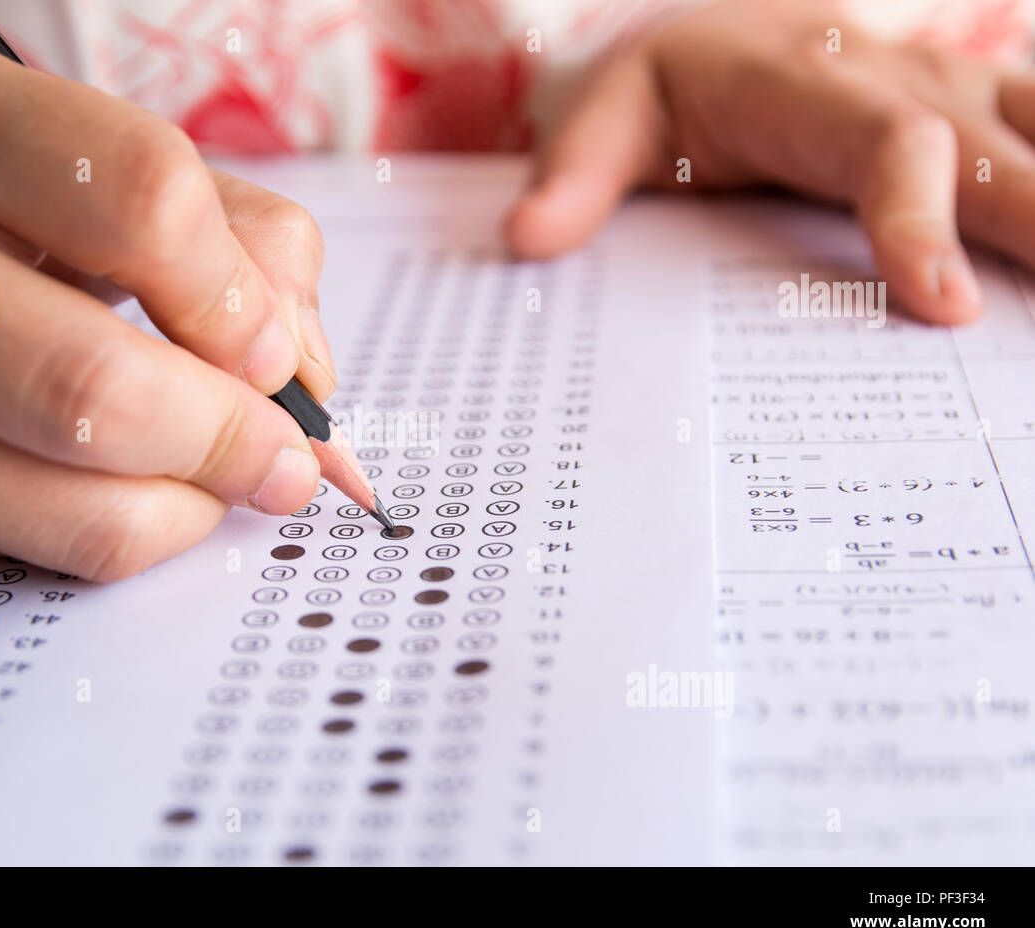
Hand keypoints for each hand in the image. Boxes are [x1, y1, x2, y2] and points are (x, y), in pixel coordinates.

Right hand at [0, 29, 335, 579]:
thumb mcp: (73, 161)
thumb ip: (224, 237)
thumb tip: (307, 376)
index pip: (144, 201)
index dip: (242, 297)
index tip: (273, 348)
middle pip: (102, 388)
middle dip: (233, 437)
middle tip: (282, 452)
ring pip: (80, 507)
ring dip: (194, 505)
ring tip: (219, 474)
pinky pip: (42, 554)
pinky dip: (127, 535)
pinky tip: (131, 490)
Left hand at [504, 0, 1034, 324]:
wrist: (715, 29)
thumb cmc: (666, 89)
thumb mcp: (606, 120)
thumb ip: (575, 178)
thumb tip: (528, 242)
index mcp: (807, 84)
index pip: (886, 147)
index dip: (920, 221)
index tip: (946, 309)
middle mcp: (897, 80)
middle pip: (994, 150)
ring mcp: (947, 92)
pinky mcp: (972, 112)